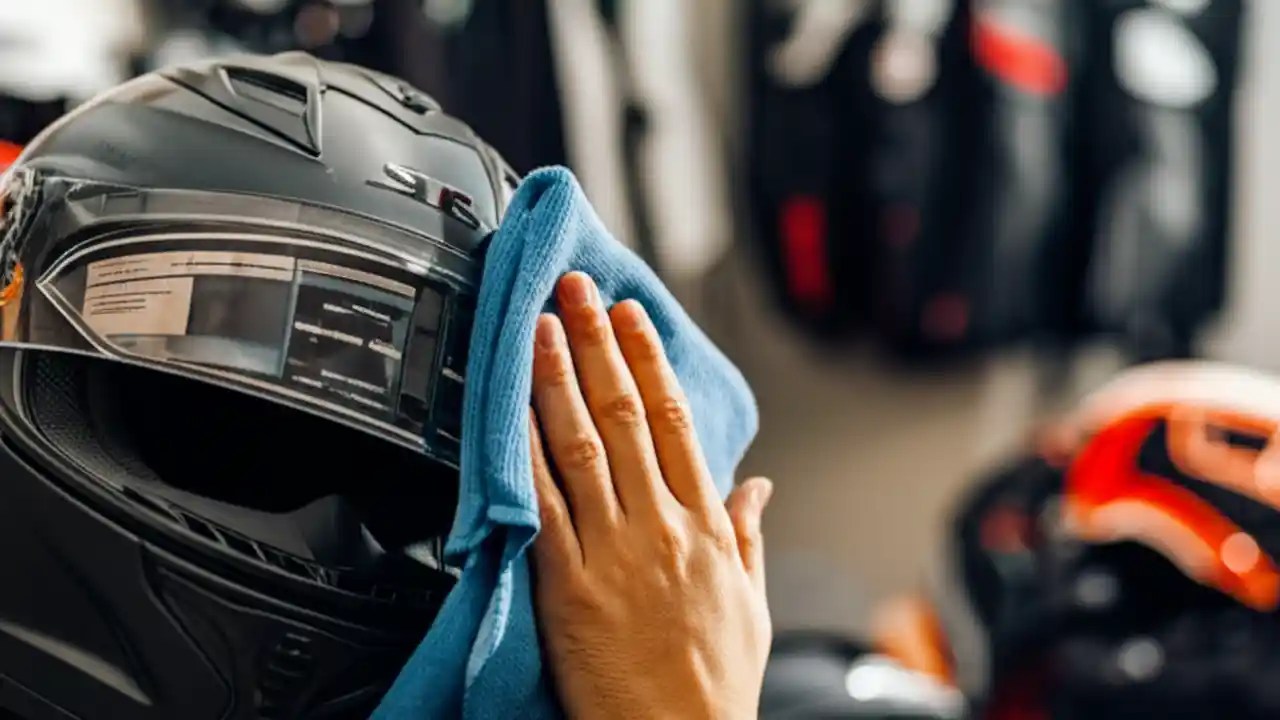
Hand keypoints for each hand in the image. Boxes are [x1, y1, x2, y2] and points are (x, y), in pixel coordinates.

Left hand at [529, 272, 772, 719]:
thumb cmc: (713, 685)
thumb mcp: (751, 603)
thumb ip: (747, 534)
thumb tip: (756, 484)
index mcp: (705, 528)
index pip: (675, 423)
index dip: (648, 362)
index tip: (631, 319)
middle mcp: (659, 529)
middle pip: (624, 416)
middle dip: (598, 346)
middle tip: (577, 293)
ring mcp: (610, 554)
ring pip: (581, 447)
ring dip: (557, 380)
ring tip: (540, 330)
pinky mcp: (566, 587)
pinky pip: (544, 507)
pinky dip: (526, 455)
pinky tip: (511, 415)